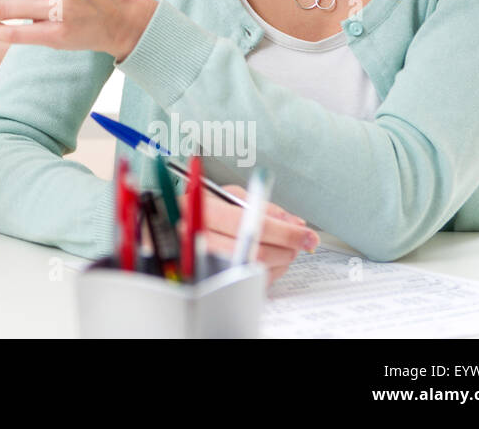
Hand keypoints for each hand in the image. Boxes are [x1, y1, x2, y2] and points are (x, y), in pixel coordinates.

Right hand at [182, 184, 318, 285]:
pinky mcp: (213, 279)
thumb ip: (262, 205)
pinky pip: (249, 282)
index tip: (306, 234)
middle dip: (287, 248)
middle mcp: (199, 238)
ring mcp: (203, 262)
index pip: (250, 224)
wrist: (172, 227)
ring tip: (287, 249)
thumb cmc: (201, 207)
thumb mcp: (228, 195)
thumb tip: (295, 223)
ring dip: (281, 261)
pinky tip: (272, 260)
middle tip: (300, 242)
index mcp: (203, 211)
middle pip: (254, 251)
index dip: (283, 231)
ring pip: (254, 270)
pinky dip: (270, 272)